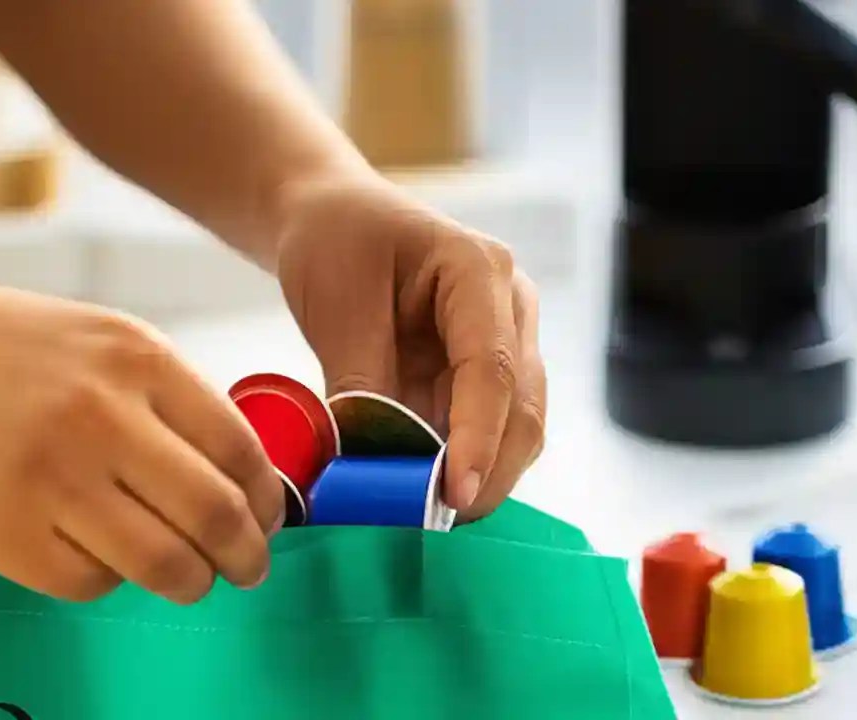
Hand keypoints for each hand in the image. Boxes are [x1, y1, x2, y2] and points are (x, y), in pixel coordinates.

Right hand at [0, 274, 282, 603]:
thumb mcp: (81, 335)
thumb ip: (154, 390)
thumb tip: (224, 463)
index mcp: (135, 355)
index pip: (241, 448)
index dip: (266, 499)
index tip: (267, 519)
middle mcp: (104, 414)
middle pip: (218, 514)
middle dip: (247, 555)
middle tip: (248, 569)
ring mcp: (52, 477)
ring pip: (166, 563)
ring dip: (190, 581)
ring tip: (189, 580)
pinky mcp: (1, 535)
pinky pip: (89, 582)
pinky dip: (104, 579)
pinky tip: (90, 555)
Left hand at [275, 173, 546, 521]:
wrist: (333, 216)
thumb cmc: (335, 241)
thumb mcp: (337, 305)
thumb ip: (359, 383)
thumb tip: (372, 465)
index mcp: (479, 271)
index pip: (494, 368)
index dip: (479, 439)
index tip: (455, 495)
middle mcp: (511, 307)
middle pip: (523, 407)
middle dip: (488, 471)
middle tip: (435, 522)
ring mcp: (506, 341)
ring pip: (516, 427)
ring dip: (477, 473)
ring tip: (422, 511)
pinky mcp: (483, 373)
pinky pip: (486, 429)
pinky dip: (460, 464)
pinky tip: (422, 489)